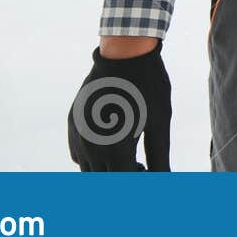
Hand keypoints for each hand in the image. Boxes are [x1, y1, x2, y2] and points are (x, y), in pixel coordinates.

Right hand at [67, 40, 171, 170]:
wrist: (124, 53)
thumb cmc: (148, 87)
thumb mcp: (160, 123)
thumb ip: (160, 158)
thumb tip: (164, 181)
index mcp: (115, 147)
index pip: (124, 183)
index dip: (139, 182)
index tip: (150, 173)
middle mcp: (91, 145)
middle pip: (104, 181)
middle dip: (124, 178)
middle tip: (144, 168)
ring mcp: (77, 135)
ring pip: (88, 172)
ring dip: (108, 171)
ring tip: (131, 158)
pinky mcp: (72, 124)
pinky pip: (79, 156)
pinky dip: (94, 159)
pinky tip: (112, 146)